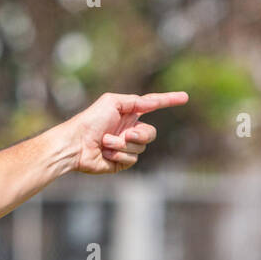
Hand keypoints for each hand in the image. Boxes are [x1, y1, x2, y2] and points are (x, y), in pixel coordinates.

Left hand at [64, 91, 188, 173]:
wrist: (75, 145)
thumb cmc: (90, 121)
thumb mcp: (112, 102)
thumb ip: (134, 101)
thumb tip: (152, 102)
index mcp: (129, 113)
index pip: (153, 105)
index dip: (169, 100)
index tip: (185, 97)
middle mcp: (129, 129)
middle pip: (150, 133)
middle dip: (139, 134)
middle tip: (126, 134)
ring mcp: (126, 147)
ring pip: (141, 147)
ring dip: (122, 144)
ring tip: (105, 143)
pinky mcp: (121, 162)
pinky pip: (132, 159)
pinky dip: (119, 155)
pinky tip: (105, 153)